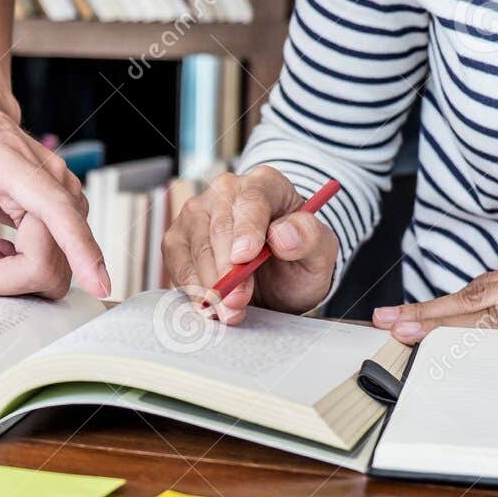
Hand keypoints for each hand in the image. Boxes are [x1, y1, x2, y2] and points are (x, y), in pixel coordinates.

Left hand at [0, 90, 106, 300]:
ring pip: (53, 268)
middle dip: (5, 281)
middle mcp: (52, 182)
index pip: (60, 214)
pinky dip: (17, 270)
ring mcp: (61, 199)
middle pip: (50, 261)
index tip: (100, 286)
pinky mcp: (59, 215)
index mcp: (16, 166)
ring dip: (10, 276)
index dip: (81, 253)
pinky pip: (49, 264)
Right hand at [161, 166, 337, 323]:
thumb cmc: (297, 259)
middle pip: (218, 227)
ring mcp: (197, 213)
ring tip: (228, 311)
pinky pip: (177, 263)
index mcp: (266, 184)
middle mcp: (226, 191)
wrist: (277, 276)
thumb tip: (283, 234)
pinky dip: (191, 289)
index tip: (245, 258)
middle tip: (237, 303)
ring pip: (194, 247)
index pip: (252, 200)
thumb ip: (311, 238)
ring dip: (209, 286)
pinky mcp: (178, 239)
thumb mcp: (320, 254)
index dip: (247, 230)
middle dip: (226, 271)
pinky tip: (210, 306)